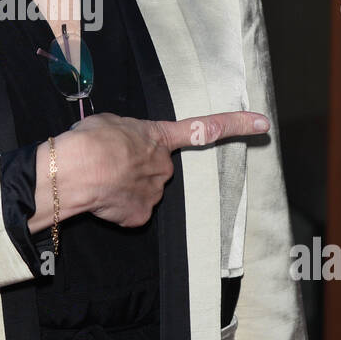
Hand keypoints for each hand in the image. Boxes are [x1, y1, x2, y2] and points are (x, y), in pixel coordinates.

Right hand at [68, 110, 269, 227]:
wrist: (76, 170)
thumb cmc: (91, 140)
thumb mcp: (112, 123)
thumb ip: (129, 134)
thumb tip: (124, 147)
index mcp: (159, 137)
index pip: (205, 129)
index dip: (237, 125)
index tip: (263, 124)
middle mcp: (165, 167)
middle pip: (156, 169)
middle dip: (136, 169)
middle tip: (108, 164)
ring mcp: (155, 193)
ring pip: (141, 192)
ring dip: (123, 187)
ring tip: (100, 179)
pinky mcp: (140, 216)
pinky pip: (130, 212)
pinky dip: (116, 208)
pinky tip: (102, 198)